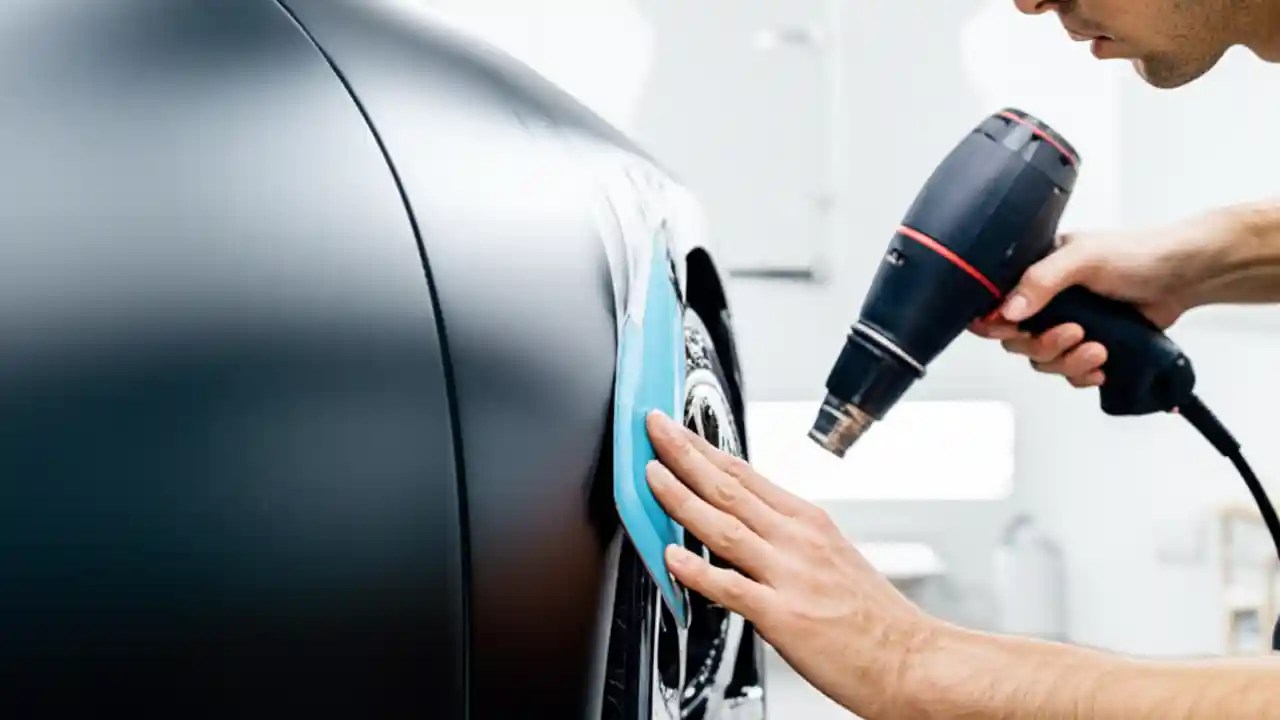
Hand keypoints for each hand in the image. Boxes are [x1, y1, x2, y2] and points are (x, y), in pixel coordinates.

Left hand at [644, 410, 943, 718]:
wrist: (913, 660)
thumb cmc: (873, 617)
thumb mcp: (832, 555)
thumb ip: (785, 536)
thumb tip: (742, 521)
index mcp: (808, 522)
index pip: (745, 473)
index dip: (704, 447)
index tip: (676, 428)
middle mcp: (797, 540)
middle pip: (729, 487)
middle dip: (684, 454)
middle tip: (654, 428)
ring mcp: (789, 576)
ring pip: (723, 526)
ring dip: (681, 497)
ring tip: (651, 476)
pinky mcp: (783, 615)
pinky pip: (731, 587)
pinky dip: (697, 571)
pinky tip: (671, 557)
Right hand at [970, 210, 1239, 387]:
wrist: (1186, 276)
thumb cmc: (1139, 254)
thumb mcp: (1084, 258)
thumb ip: (1041, 281)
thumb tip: (1007, 310)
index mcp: (1034, 273)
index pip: (994, 303)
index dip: (995, 323)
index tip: (1012, 330)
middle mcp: (1045, 301)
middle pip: (1017, 341)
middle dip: (1044, 345)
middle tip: (1075, 334)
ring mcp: (1067, 324)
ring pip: (1043, 361)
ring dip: (1068, 362)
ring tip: (1100, 350)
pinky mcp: (1089, 345)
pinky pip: (1069, 373)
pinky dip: (1082, 374)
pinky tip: (1101, 367)